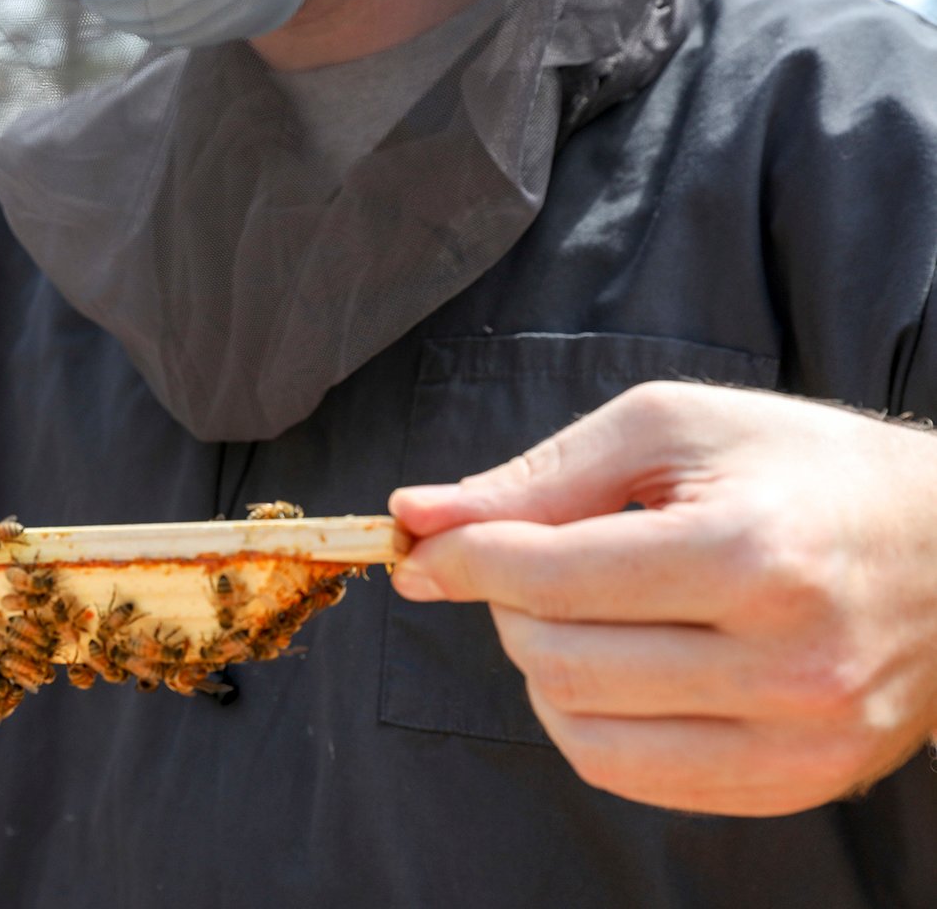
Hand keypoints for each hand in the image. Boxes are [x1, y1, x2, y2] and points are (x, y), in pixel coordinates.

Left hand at [388, 381, 936, 816]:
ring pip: (583, 733)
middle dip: (505, 607)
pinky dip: (590, 722)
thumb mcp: (669, 430)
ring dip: (541, 669)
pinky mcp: (798, 783)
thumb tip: (414, 517)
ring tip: (575, 611)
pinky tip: (615, 664)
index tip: (424, 542)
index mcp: (752, 554)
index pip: (550, 577)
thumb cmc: (800, 470)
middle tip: (525, 563)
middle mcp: (785, 661)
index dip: (464, 557)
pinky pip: (637, 778)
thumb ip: (536, 478)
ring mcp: (799, 738)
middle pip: (558, 661)